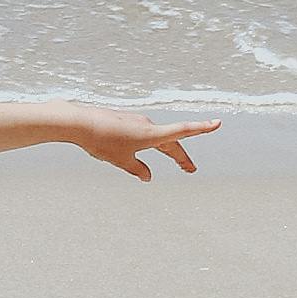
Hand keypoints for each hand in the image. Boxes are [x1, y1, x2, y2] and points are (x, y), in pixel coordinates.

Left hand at [69, 108, 217, 179]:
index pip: (182, 131)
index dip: (201, 128)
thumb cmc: (101, 141)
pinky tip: (141, 150)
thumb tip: (147, 176)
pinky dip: (150, 143)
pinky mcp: (124, 120)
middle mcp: (147, 125)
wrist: (78, 122)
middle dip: (181, 157)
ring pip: (157, 137)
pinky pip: (142, 133)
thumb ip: (137, 169)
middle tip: (190, 170)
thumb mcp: (121, 161)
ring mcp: (135, 121)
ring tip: (177, 162)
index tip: (218, 123)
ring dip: (167, 149)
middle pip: (171, 141)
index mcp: (151, 134)